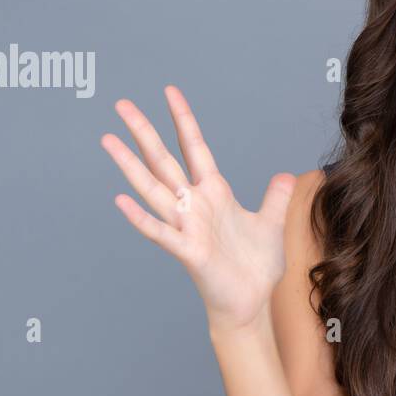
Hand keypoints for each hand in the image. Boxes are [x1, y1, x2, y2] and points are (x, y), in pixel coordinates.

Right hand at [100, 84, 295, 333]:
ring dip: (131, 166)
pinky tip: (121, 201)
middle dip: (144, 132)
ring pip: (154, 189)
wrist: (251, 303)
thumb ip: (274, 198)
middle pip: (165, 160)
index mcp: (214, 194)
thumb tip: (286, 176)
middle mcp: (195, 206)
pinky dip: (141, 218)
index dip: (183, 120)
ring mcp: (188, 227)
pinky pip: (161, 232)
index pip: (195, 148)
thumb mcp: (271, 224)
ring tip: (109, 140)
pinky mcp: (189, 252)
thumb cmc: (255, 268)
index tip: (170, 91)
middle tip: (121, 104)